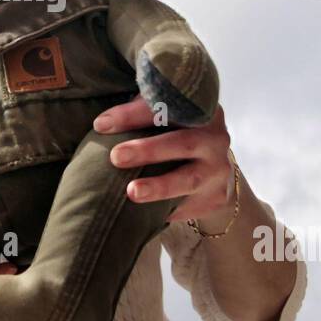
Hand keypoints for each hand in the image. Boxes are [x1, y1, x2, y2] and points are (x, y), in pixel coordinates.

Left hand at [93, 96, 234, 224]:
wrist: (215, 166)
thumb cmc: (177, 134)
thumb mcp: (169, 115)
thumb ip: (143, 110)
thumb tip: (102, 121)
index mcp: (200, 109)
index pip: (167, 106)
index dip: (133, 114)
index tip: (102, 124)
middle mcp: (214, 137)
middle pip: (182, 142)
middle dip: (148, 150)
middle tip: (116, 156)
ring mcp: (219, 169)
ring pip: (188, 179)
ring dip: (159, 186)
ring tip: (132, 191)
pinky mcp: (216, 197)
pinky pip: (190, 205)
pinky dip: (167, 209)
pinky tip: (144, 214)